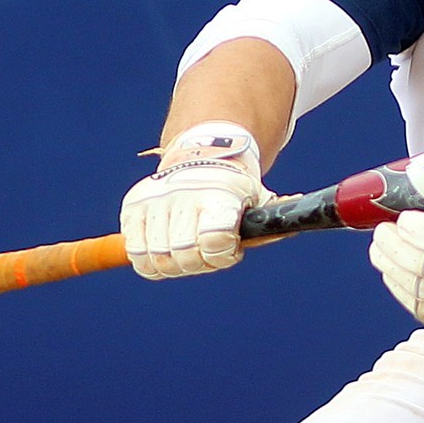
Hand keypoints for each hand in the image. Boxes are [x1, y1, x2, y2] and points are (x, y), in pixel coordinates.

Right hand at [121, 121, 269, 278]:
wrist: (202, 157)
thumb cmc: (235, 190)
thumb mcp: (259, 200)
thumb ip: (270, 222)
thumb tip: (291, 228)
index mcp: (217, 194)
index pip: (214, 241)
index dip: (223, 255)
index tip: (230, 250)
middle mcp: (181, 195)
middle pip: (184, 257)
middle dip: (200, 263)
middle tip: (210, 253)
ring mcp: (153, 201)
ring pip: (158, 261)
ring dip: (177, 266)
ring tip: (190, 250)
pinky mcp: (132, 208)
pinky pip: (137, 255)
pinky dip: (152, 262)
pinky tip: (167, 250)